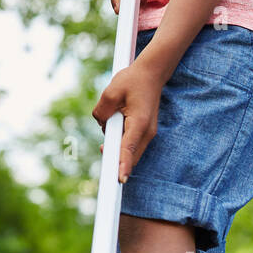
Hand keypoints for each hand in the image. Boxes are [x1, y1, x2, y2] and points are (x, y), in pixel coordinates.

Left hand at [92, 58, 162, 183]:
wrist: (151, 74)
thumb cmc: (132, 80)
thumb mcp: (111, 91)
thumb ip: (102, 111)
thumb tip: (101, 125)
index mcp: (139, 122)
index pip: (128, 148)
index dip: (122, 164)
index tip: (119, 179)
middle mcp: (146, 132)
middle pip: (129, 156)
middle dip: (115, 158)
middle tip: (103, 157)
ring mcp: (147, 134)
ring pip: (128, 150)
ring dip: (115, 144)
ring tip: (113, 117)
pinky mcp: (143, 132)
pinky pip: (129, 143)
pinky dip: (119, 139)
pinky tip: (115, 122)